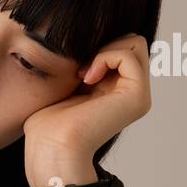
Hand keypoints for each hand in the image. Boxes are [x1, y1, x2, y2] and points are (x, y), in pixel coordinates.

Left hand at [22, 33, 151, 186]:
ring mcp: (138, 94)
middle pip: (133, 41)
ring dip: (104, 50)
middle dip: (105, 44)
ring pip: (135, 43)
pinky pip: (129, 54)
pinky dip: (105, 57)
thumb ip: (83, 65)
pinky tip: (87, 78)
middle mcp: (133, 92)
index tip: (75, 69)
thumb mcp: (67, 84)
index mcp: (118, 89)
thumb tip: (86, 39)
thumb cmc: (48, 122)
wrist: (52, 147)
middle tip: (81, 70)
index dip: (97, 47)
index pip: (121, 46)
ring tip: (84, 75)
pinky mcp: (137, 96)